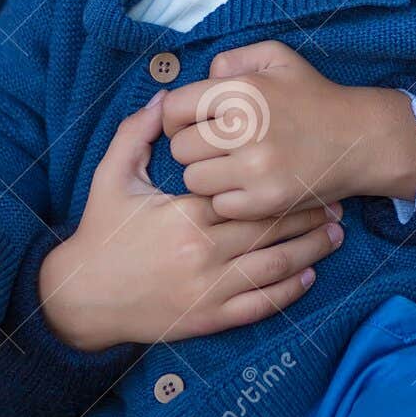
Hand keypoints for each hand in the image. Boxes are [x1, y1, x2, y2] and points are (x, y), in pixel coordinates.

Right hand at [38, 93, 347, 351]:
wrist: (79, 298)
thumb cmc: (100, 232)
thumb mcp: (112, 176)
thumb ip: (137, 133)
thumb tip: (163, 97)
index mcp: (186, 214)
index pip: (249, 194)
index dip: (284, 182)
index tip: (309, 170)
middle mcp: (203, 253)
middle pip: (272, 230)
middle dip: (309, 215)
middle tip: (337, 199)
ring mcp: (208, 290)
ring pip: (274, 268)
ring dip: (311, 251)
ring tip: (336, 234)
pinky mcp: (208, 319)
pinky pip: (259, 306)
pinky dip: (288, 292)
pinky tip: (309, 276)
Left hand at [161, 41, 415, 219]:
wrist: (359, 139)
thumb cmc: (313, 96)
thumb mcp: (276, 57)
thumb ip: (230, 59)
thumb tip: (198, 80)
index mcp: (241, 91)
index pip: (174, 109)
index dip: (173, 118)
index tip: (188, 125)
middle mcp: (245, 129)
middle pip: (181, 148)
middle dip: (192, 148)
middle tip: (213, 148)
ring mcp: (255, 169)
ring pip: (194, 180)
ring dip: (206, 175)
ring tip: (228, 167)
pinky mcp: (266, 200)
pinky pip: (219, 205)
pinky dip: (227, 198)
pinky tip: (245, 186)